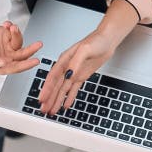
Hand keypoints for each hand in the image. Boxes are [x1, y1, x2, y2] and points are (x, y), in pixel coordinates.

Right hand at [0, 22, 41, 74]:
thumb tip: (4, 63)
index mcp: (2, 66)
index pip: (17, 67)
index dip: (26, 65)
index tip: (34, 61)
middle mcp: (8, 56)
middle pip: (22, 54)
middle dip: (31, 49)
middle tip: (38, 44)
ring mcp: (8, 45)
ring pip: (18, 41)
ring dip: (16, 33)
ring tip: (11, 27)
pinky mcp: (7, 34)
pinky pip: (13, 31)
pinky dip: (11, 27)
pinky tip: (6, 24)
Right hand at [38, 0, 139, 114]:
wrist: (109, 40)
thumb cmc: (97, 40)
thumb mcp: (85, 49)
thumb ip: (75, 62)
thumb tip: (68, 74)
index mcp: (65, 59)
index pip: (53, 76)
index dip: (47, 88)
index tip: (42, 98)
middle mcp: (68, 67)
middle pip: (56, 85)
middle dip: (49, 98)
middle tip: (44, 109)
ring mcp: (74, 72)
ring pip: (63, 89)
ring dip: (57, 100)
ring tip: (52, 111)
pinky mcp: (82, 75)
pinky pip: (74, 89)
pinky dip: (69, 97)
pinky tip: (65, 105)